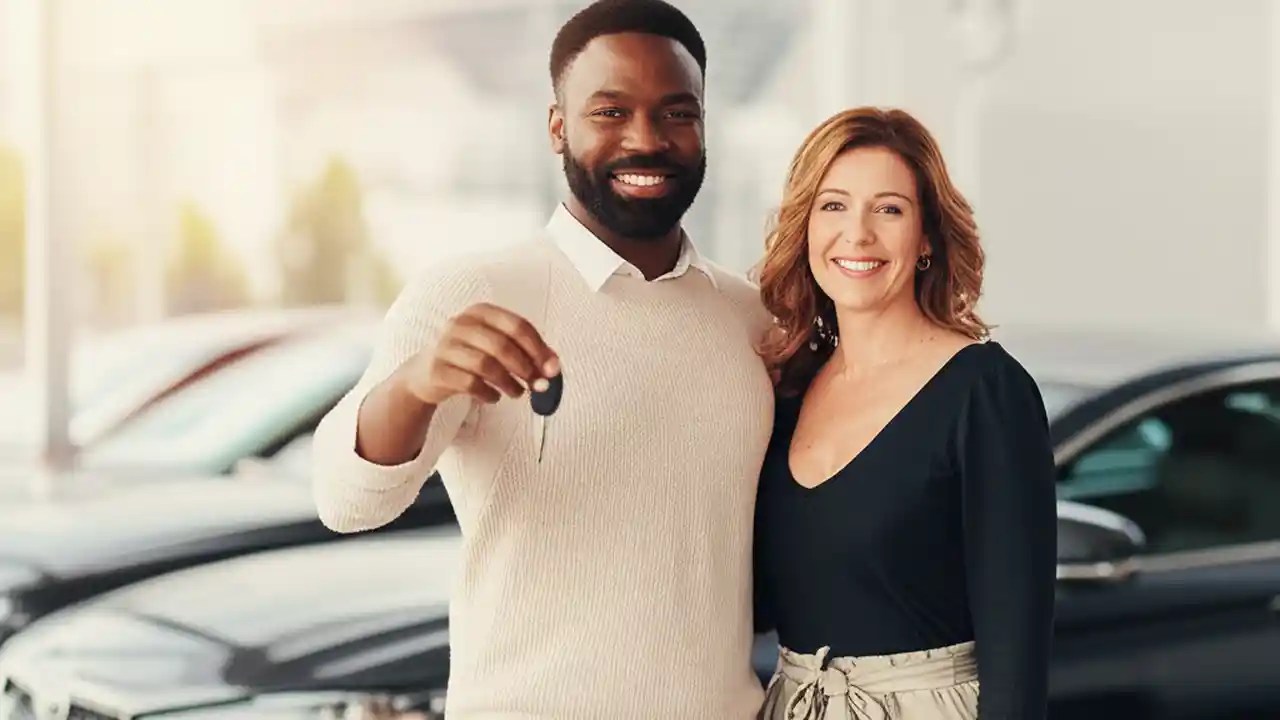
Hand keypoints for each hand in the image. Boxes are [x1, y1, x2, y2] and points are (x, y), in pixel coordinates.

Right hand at [399, 303, 559, 405]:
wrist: (425, 374)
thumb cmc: (470, 358)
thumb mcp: (496, 347)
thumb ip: (526, 352)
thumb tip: (554, 366)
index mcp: (481, 312)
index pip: (517, 325)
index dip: (539, 348)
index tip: (552, 370)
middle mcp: (460, 324)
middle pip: (502, 345)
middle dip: (525, 368)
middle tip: (538, 385)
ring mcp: (445, 346)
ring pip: (486, 365)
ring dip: (509, 383)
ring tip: (518, 393)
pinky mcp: (437, 370)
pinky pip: (470, 384)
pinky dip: (488, 393)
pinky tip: (494, 397)